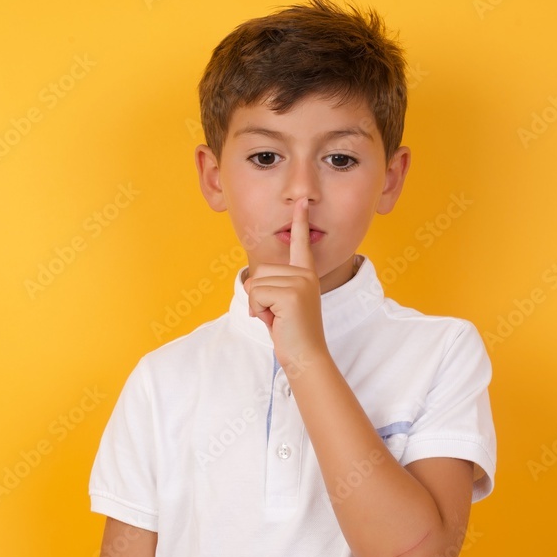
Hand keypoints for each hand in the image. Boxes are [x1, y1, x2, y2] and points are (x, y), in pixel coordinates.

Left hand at [243, 198, 327, 369]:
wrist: (306, 356)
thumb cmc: (291, 333)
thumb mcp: (282, 304)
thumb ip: (274, 286)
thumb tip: (251, 283)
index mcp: (306, 274)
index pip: (301, 243)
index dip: (300, 221)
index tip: (302, 201)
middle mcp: (305, 274)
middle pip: (260, 271)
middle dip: (258, 296)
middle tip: (277, 314)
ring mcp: (300, 283)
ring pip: (255, 283)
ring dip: (257, 305)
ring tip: (277, 318)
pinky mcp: (292, 294)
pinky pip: (255, 295)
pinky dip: (257, 311)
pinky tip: (275, 321)